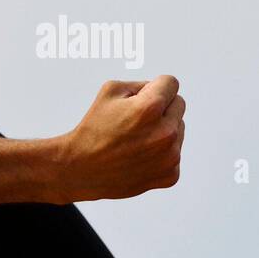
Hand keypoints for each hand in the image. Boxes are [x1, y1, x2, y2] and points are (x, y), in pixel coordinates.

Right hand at [52, 75, 185, 202]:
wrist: (79, 169)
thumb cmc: (92, 131)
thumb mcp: (109, 92)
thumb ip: (140, 83)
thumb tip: (160, 90)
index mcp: (150, 107)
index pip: (171, 82)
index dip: (154, 87)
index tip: (140, 99)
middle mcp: (165, 132)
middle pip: (179, 105)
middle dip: (160, 109)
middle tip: (134, 122)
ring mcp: (170, 156)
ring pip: (178, 131)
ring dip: (162, 132)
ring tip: (134, 142)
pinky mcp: (170, 175)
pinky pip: (174, 154)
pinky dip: (160, 155)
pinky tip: (138, 158)